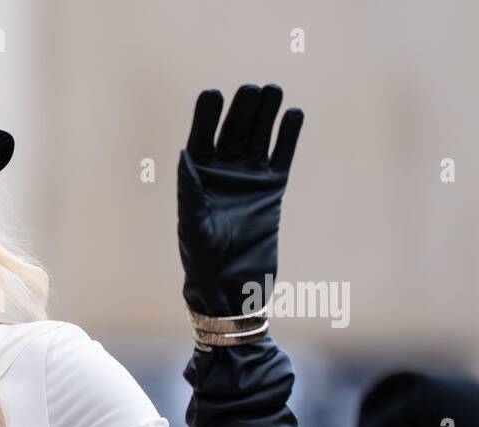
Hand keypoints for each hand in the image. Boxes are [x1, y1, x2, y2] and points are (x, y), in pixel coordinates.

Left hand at [177, 84, 302, 316]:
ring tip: (274, 90)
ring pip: (259, 136)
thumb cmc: (203, 260)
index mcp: (197, 176)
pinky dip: (289, 135)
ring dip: (266, 113)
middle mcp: (222, 171)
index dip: (206, 115)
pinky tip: (294, 114)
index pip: (201, 137)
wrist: (232, 285)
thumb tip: (184, 154)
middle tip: (250, 89)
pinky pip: (282, 155)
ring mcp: (249, 177)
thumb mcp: (193, 225)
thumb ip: (190, 191)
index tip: (212, 94)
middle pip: (233, 130)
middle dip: (241, 109)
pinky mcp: (273, 187)